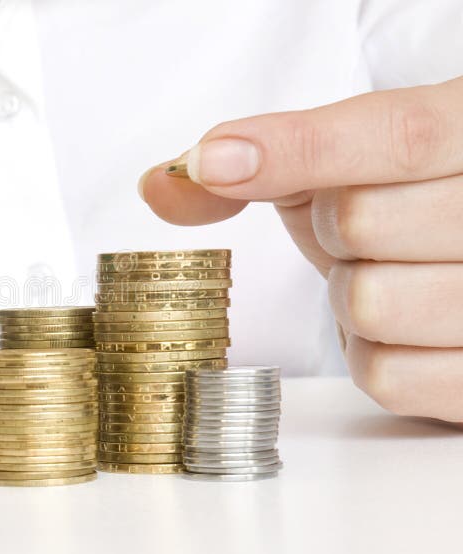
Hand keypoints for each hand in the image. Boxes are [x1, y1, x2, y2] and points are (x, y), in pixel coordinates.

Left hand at [138, 76, 462, 421]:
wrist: (461, 257)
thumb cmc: (396, 203)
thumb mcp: (337, 166)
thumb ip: (257, 161)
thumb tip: (163, 184)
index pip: (396, 136)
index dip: (299, 149)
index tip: (214, 163)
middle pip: (361, 224)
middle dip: (331, 232)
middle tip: (363, 233)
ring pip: (370, 305)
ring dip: (348, 298)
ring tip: (387, 277)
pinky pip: (384, 377)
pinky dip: (367, 355)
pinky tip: (399, 329)